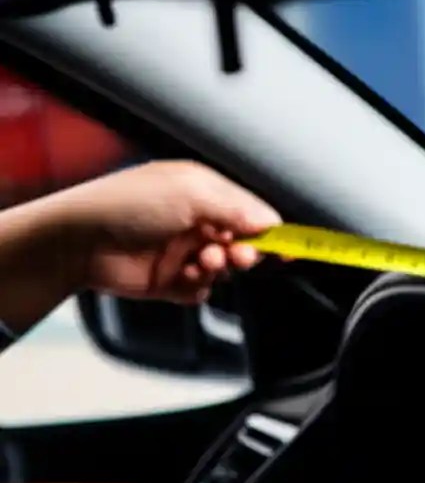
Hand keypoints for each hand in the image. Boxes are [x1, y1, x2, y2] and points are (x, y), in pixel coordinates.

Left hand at [57, 160, 280, 303]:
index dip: (271, 229)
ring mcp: (182, 251)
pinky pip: (201, 290)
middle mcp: (194, 220)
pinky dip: (199, 287)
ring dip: (219, 268)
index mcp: (202, 192)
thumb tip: (272, 221)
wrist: (76, 241)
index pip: (251, 211)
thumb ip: (237, 207)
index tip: (289, 246)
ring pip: (224, 268)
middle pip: (243, 241)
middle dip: (247, 250)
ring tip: (202, 262)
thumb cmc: (124, 204)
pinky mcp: (169, 280)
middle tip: (239, 255)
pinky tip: (184, 278)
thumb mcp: (191, 192)